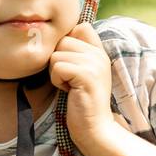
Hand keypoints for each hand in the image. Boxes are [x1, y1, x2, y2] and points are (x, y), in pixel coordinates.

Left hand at [46, 21, 118, 148]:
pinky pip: (57, 67)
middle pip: (62, 41)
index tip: (70, 64)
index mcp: (99, 51)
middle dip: (58, 61)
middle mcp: (99, 54)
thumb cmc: (81, 103)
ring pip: (57, 54)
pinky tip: (69, 91)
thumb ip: (76, 53)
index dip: (67, 42)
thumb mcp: (81, 73)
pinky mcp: (86, 75)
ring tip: (70, 86)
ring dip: (56, 73)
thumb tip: (55, 36)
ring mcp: (94, 63)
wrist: (95, 128)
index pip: (81, 27)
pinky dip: (57, 81)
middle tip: (69, 79)